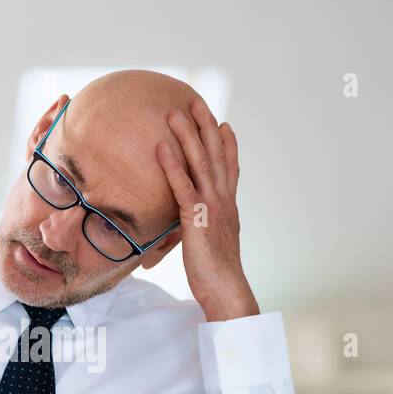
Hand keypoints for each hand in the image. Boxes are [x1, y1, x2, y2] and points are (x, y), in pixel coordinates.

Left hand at [156, 97, 258, 321]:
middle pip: (217, 156)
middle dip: (206, 127)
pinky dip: (172, 164)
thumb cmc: (216, 274)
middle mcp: (224, 202)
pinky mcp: (197, 219)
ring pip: (201, 163)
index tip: (223, 125)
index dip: (228, 145)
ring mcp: (213, 207)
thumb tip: (194, 225)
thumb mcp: (211, 244)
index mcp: (229, 207)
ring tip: (176, 113)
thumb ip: (204, 228)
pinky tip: (162, 147)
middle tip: (196, 102)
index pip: (230, 169)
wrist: (226, 290)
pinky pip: (182, 186)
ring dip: (188, 136)